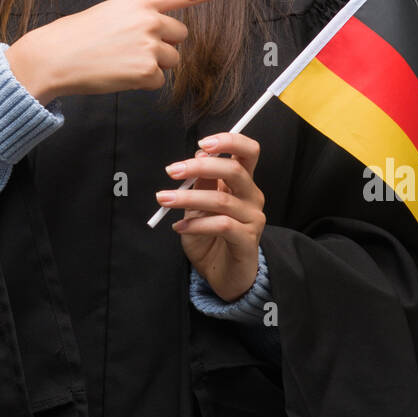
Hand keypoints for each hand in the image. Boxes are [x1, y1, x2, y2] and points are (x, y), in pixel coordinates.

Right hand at [4, 0, 245, 102]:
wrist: (56, 56)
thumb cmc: (80, 35)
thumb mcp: (113, 12)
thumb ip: (142, 17)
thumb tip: (165, 35)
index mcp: (141, 1)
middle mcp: (150, 20)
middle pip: (179, 36)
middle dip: (162, 44)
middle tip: (129, 47)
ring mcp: (150, 46)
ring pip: (171, 60)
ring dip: (153, 65)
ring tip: (121, 60)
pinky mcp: (147, 71)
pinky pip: (159, 80)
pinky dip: (143, 82)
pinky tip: (120, 74)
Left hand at [155, 131, 265, 302]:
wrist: (223, 274)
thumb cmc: (210, 236)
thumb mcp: (199, 206)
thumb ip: (201, 183)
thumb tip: (197, 154)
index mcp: (243, 182)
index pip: (248, 151)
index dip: (229, 141)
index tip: (202, 143)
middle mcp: (252, 196)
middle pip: (234, 170)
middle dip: (200, 166)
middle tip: (172, 171)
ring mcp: (253, 218)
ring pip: (221, 199)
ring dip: (188, 198)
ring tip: (164, 200)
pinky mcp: (248, 240)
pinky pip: (222, 225)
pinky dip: (196, 224)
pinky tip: (179, 227)